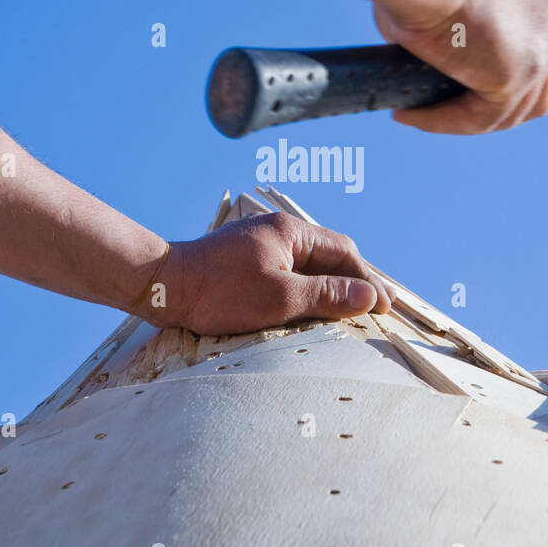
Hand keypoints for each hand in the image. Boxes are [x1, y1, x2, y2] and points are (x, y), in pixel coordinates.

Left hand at [146, 213, 392, 335]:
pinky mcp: (245, 262)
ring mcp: (260, 245)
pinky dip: (306, 290)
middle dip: (354, 282)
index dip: (368, 280)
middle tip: (375, 311)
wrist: (162, 287)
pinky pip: (287, 273)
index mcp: (291, 232)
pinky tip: (309, 309)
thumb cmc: (219, 291)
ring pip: (308, 266)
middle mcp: (278, 232)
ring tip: (348, 313)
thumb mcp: (280, 297)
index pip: (344, 252)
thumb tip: (369, 296)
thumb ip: (326, 295)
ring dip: (330, 288)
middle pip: (328, 257)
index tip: (385, 308)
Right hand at [372, 0, 547, 133]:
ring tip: (421, 116)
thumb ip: (462, 33)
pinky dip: (442, 121)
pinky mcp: (511, 80)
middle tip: (458, 116)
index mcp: (541, 6)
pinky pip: (477, 119)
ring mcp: (535, 58)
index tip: (513, 98)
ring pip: (509, 115)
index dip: (546, 82)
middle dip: (506, 113)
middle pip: (546, 94)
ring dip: (464, 121)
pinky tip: (409, 115)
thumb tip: (432, 56)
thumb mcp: (456, 2)